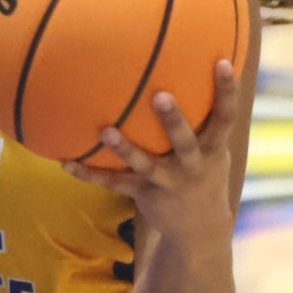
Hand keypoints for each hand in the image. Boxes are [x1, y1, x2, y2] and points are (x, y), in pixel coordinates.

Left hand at [65, 60, 240, 242]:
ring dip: (126, 150)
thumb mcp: (214, 147)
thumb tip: (204, 62)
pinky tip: (65, 163)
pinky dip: (89, 174)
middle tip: (161, 96)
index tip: (221, 62)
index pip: (225, 116)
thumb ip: (206, 116)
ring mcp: (168, 182)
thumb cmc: (204, 171)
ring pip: (146, 165)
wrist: (201, 230)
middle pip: (185, 141)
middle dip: (173, 121)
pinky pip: (114, 183)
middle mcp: (193, 165)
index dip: (227, 90)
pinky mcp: (144, 195)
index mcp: (213, 149)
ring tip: (106, 131)